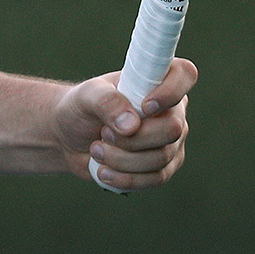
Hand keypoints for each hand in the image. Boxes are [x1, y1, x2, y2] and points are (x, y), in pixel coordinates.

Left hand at [52, 58, 196, 190]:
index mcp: (157, 82)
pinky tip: (104, 172)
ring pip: (160, 158)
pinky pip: (155, 179)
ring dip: (121, 158)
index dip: (170, 91)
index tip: (144, 107)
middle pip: (173, 128)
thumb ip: (106, 101)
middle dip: (131, 138)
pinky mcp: (163, 168)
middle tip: (103, 133)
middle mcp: (172, 111)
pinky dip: (125, 178)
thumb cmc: (81, 108)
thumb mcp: (86, 96)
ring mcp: (171, 142)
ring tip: (96, 150)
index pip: (185, 74)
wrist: (70, 139)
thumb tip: (132, 125)